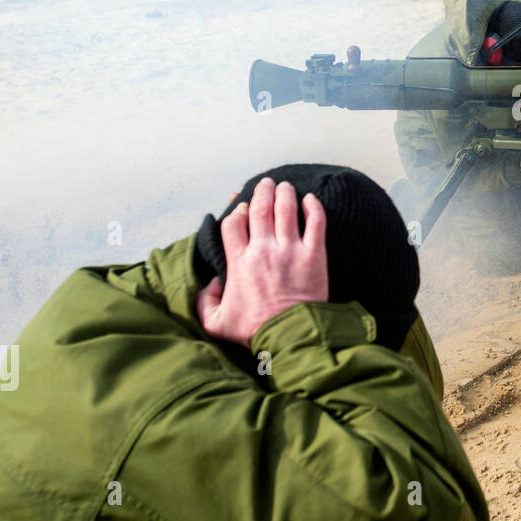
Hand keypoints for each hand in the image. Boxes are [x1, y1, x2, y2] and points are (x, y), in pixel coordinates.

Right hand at [196, 178, 328, 346]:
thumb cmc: (255, 330)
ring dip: (284, 193)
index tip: (239, 206)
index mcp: (239, 262)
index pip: (232, 223)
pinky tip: (311, 199)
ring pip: (286, 209)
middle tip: (265, 183)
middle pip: (260, 208)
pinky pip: (316, 222)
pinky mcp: (314, 255)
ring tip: (284, 186)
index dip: (235, 210)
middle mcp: (263, 250)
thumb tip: (211, 283)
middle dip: (261, 191)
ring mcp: (290, 250)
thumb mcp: (216, 322)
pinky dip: (313, 207)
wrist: (290, 336)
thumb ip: (205, 301)